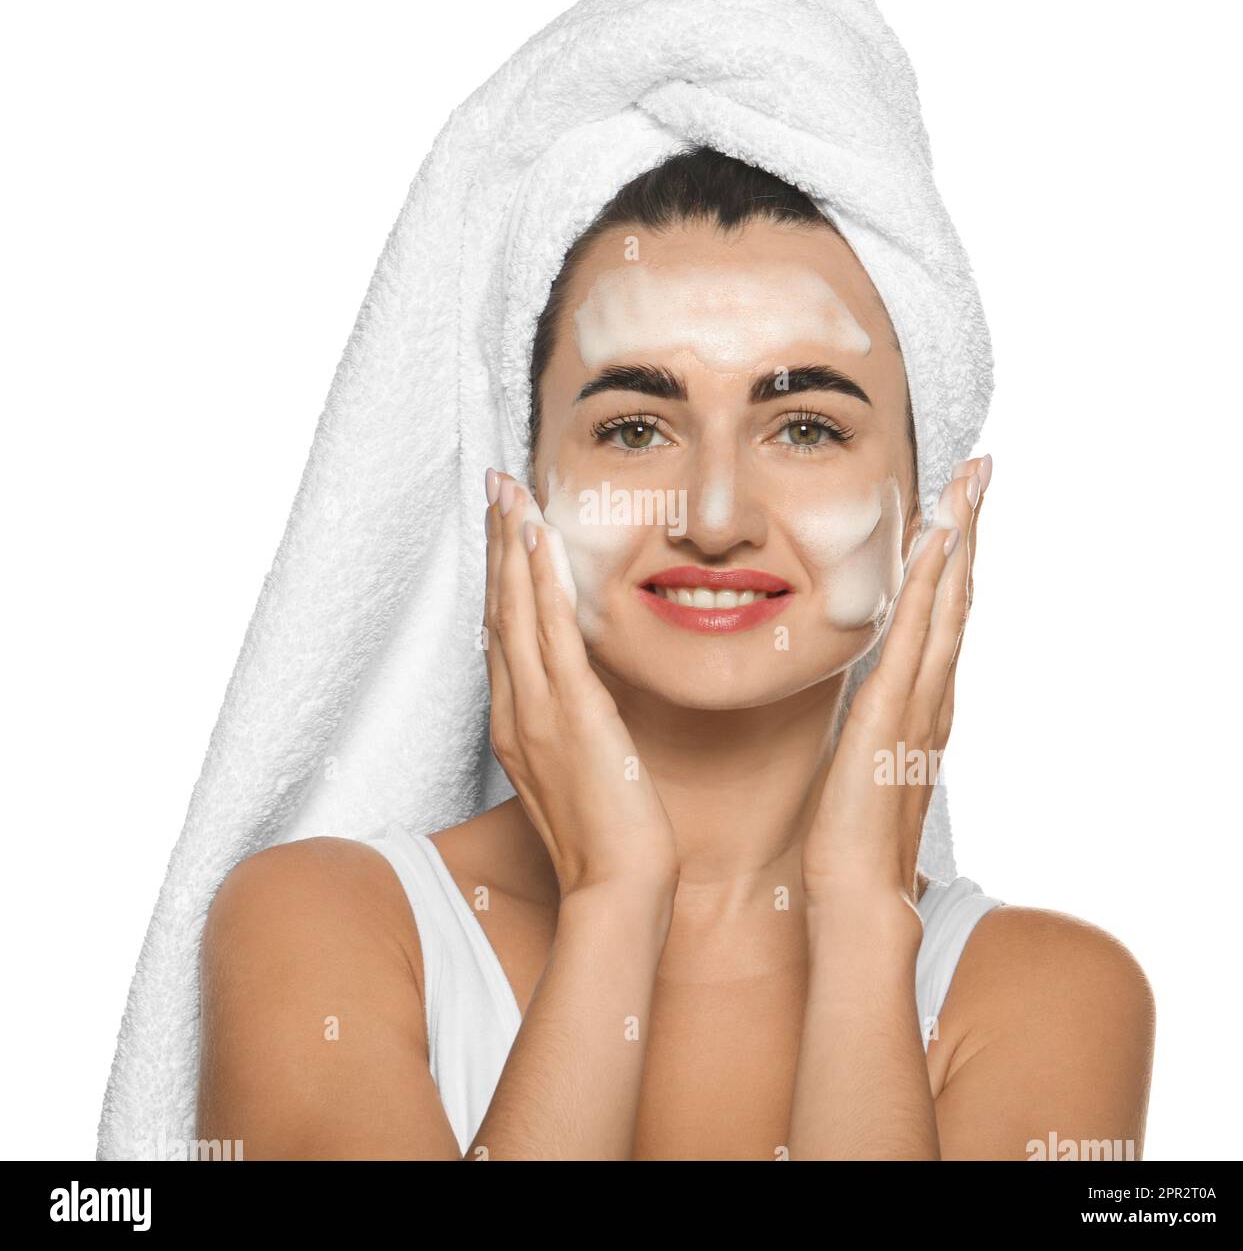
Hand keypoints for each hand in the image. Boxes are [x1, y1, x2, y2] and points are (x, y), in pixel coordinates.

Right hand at [483, 469, 679, 898]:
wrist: (615, 889)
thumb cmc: (606, 838)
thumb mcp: (579, 771)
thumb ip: (571, 726)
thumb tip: (583, 693)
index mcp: (514, 724)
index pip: (500, 633)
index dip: (498, 575)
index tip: (501, 528)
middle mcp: (514, 711)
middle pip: (497, 609)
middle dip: (496, 542)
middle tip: (494, 485)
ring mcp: (537, 711)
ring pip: (516, 611)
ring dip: (513, 545)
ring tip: (510, 491)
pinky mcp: (573, 713)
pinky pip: (551, 634)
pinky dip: (541, 582)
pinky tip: (540, 540)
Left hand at [801, 454, 990, 918]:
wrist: (857, 893)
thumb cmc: (853, 836)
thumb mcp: (864, 762)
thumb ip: (873, 726)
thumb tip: (866, 700)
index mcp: (923, 705)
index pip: (945, 616)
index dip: (957, 558)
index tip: (961, 507)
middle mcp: (933, 695)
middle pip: (960, 595)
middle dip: (972, 528)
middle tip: (983, 468)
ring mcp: (919, 702)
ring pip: (950, 603)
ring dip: (961, 538)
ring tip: (971, 481)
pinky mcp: (893, 712)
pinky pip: (918, 634)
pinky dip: (933, 584)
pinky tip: (939, 540)